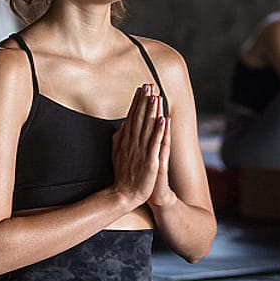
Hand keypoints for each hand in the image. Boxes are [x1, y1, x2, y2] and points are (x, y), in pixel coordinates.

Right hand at [110, 84, 166, 207]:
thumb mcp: (116, 152)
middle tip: (149, 85)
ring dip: (151, 111)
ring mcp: (141, 152)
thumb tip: (123, 123)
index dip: (136, 102)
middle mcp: (132, 143)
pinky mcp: (149, 162)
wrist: (124, 194)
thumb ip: (119, 137)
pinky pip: (155, 144)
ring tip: (156, 96)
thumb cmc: (123, 174)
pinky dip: (159, 131)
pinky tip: (162, 119)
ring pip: (147, 128)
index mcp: (125, 140)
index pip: (131, 117)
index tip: (141, 88)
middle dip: (144, 101)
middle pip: (139, 118)